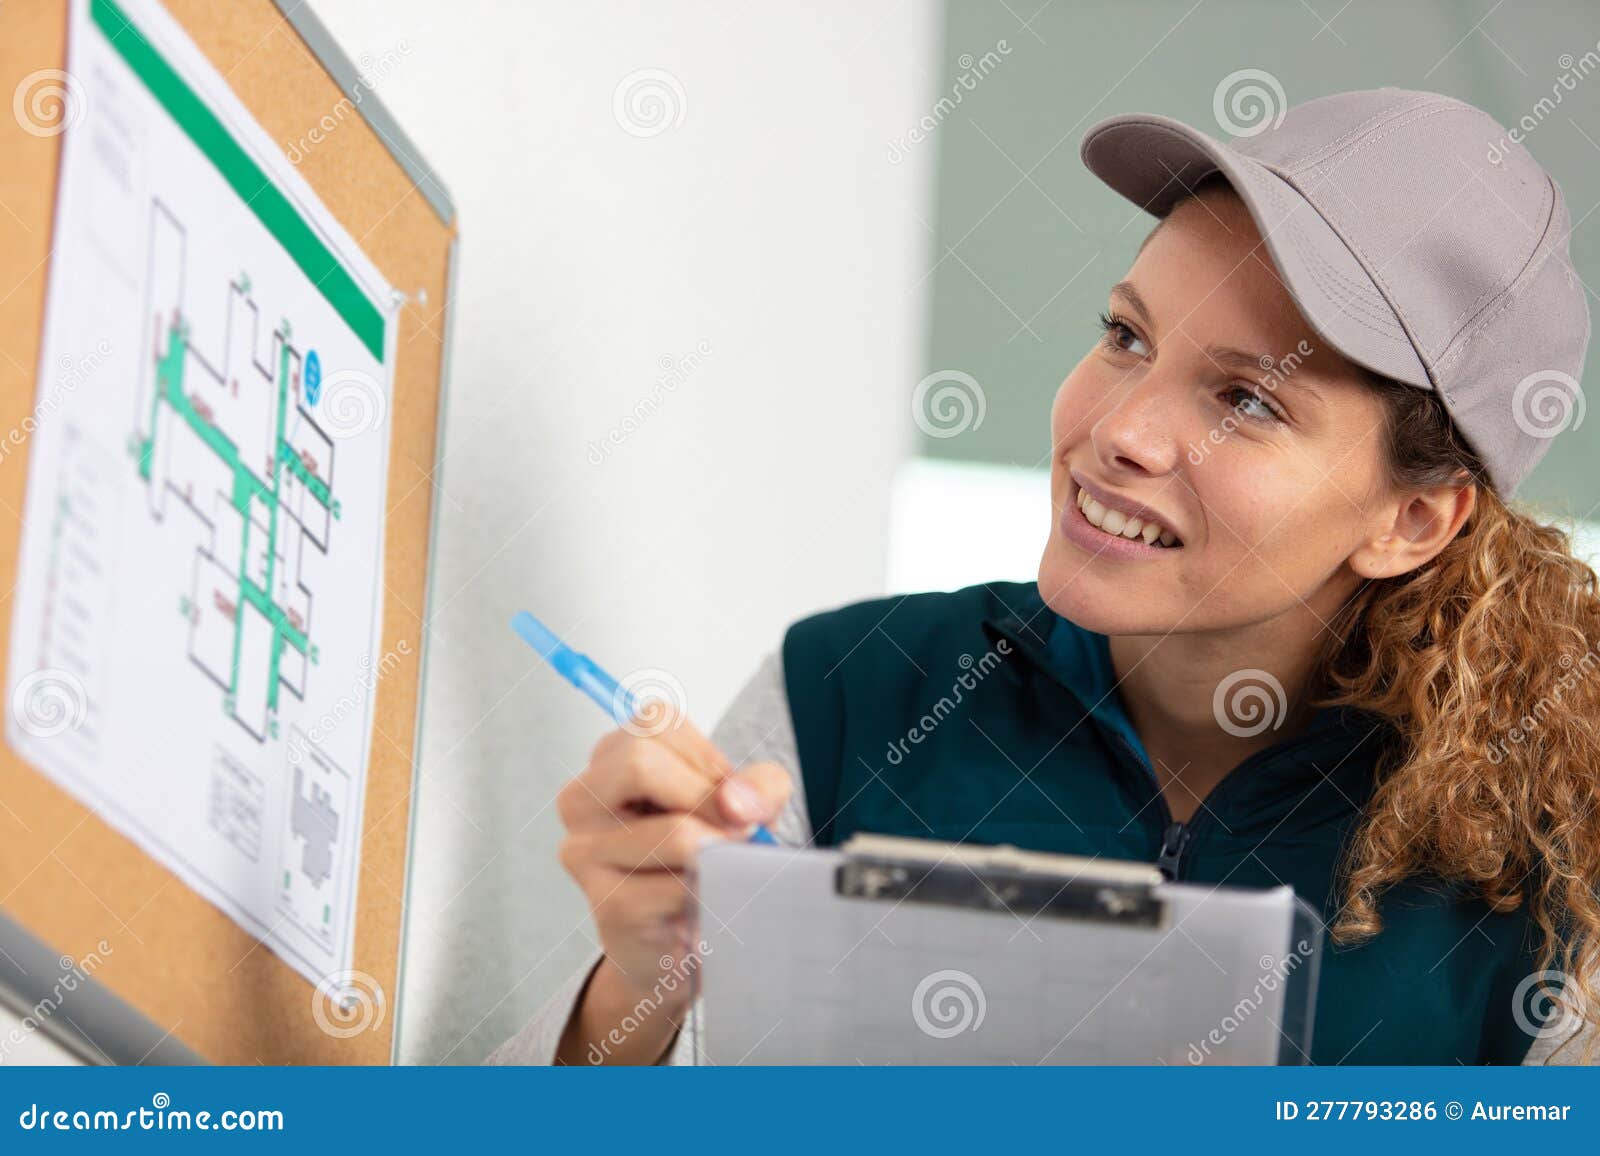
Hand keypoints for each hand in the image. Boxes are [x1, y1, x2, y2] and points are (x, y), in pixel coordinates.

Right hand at [554, 714, 789, 1062]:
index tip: (726, 797)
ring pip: (674, 832)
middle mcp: (581, 798)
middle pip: (641, 762)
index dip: (708, 760)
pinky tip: (704, 905)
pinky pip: (680, 889)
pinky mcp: (607, 903)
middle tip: (736, 833)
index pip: (657, 723)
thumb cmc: (707, 859)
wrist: (680, 943)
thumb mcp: (744, 805)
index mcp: (610, 758)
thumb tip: (737, 803)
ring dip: (721, 855)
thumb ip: (757, 786)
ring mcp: (585, 852)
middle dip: (708, 798)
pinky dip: (712, 896)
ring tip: (720, 873)